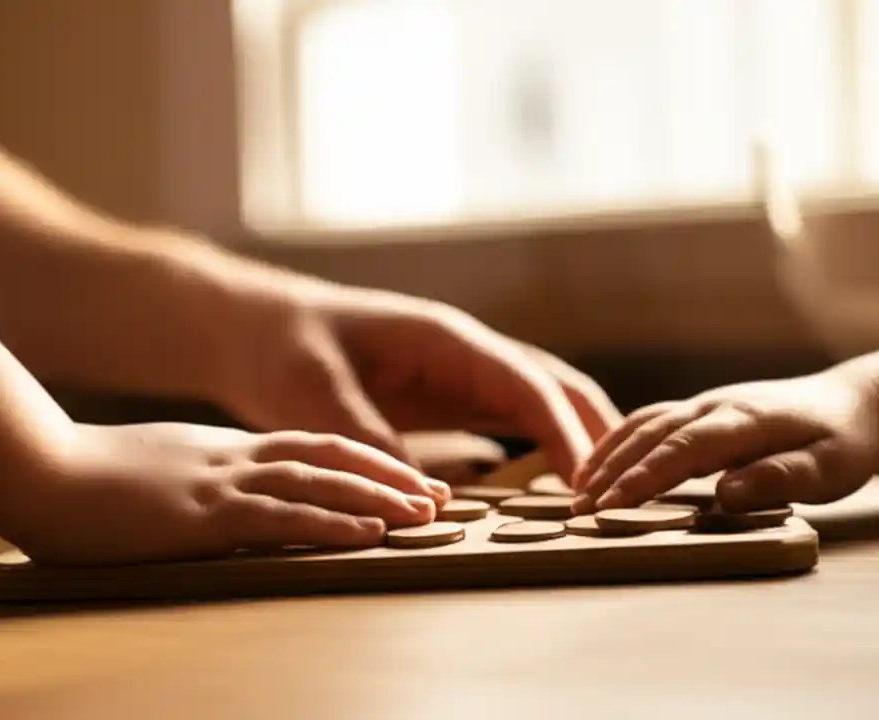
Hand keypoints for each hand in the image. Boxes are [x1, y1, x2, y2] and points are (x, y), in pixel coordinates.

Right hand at [11, 423, 447, 564]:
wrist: (32, 465)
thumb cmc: (77, 475)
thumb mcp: (150, 470)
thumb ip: (188, 478)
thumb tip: (207, 500)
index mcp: (220, 448)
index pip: (309, 446)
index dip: (364, 461)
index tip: (404, 478)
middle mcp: (230, 458)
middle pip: (330, 456)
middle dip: (390, 474)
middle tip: (441, 495)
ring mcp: (218, 483)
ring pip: (318, 481)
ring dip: (379, 496)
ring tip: (427, 512)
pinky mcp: (201, 515)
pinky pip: (280, 516)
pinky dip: (331, 523)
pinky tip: (369, 531)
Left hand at [216, 282, 619, 480]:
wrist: (251, 330)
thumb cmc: (280, 348)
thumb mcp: (315, 393)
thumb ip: (369, 437)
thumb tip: (427, 500)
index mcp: (443, 337)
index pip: (524, 382)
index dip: (562, 430)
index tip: (587, 479)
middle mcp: (462, 351)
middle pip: (552, 385)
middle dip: (595, 430)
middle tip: (627, 487)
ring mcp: (457, 372)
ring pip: (538, 401)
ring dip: (577, 437)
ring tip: (610, 489)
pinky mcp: (443, 397)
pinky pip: (508, 419)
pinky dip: (541, 446)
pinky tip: (555, 484)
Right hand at [571, 370, 878, 513]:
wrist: (850, 403)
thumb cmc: (842, 443)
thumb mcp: (831, 469)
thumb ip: (780, 478)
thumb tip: (726, 493)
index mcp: (744, 420)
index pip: (683, 447)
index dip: (645, 476)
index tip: (613, 505)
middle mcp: (714, 405)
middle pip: (651, 434)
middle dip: (611, 471)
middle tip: (579, 510)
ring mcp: (702, 402)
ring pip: (642, 423)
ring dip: (607, 455)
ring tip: (577, 491)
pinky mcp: (697, 408)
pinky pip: (647, 421)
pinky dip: (616, 442)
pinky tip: (598, 465)